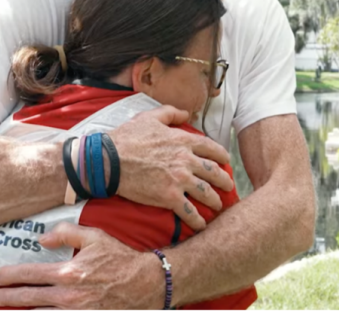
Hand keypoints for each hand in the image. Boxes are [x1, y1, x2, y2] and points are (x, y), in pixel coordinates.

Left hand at [0, 223, 164, 309]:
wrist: (147, 285)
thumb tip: (42, 238)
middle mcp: (69, 296)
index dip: (9, 276)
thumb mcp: (95, 237)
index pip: (29, 274)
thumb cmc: (121, 260)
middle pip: (28, 298)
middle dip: (7, 298)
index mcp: (69, 272)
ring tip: (10, 311)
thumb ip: (66, 233)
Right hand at [108, 105, 233, 230]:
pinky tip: (201, 225)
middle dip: (225, 181)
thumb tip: (186, 113)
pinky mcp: (170, 197)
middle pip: (214, 172)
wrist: (110, 160)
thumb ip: (170, 113)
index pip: (212, 149)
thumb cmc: (127, 138)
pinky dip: (198, 220)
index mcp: (183, 141)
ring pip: (207, 193)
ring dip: (215, 201)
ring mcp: (180, 180)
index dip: (222, 156)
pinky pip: (190, 212)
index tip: (226, 162)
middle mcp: (186, 160)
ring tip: (218, 206)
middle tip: (228, 186)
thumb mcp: (149, 117)